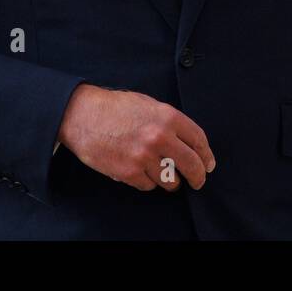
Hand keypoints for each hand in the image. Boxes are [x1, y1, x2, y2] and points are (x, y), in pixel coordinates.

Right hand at [56, 85, 215, 191]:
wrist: (83, 115)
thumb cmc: (115, 108)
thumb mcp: (149, 105)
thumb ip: (170, 121)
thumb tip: (188, 142)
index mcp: (168, 117)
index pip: (199, 140)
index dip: (206, 155)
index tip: (208, 164)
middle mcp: (160, 137)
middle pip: (191, 165)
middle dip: (198, 176)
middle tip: (198, 181)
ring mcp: (144, 157)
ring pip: (170, 180)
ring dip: (170, 180)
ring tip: (164, 174)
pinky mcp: (129, 172)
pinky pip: (149, 185)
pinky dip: (148, 182)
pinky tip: (142, 172)